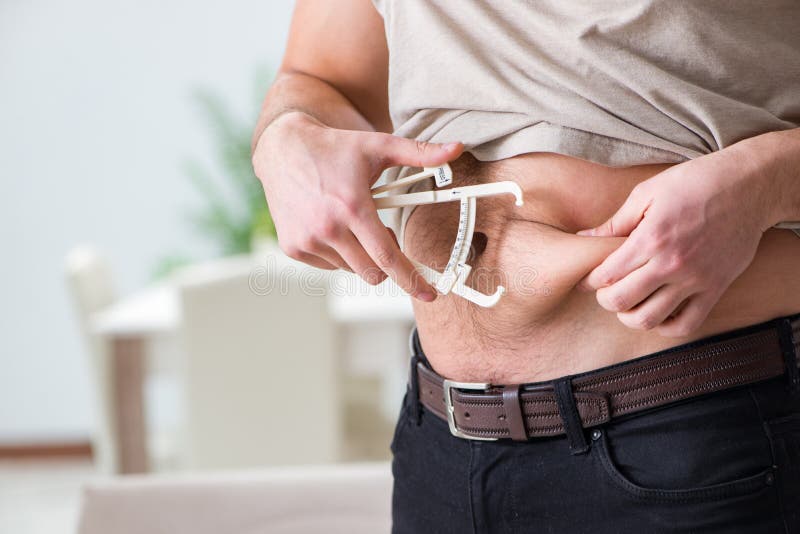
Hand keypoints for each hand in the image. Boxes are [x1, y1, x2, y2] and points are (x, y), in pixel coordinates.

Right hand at [252, 111, 463, 301]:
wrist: (282, 148)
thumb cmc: (333, 148)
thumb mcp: (379, 146)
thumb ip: (420, 153)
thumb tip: (456, 149)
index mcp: (352, 207)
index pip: (388, 257)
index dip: (412, 279)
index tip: (430, 294)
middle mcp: (328, 228)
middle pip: (372, 272)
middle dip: (385, 262)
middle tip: (381, 231)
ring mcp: (308, 241)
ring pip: (351, 269)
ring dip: (360, 254)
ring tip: (352, 222)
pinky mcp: (293, 247)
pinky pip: (329, 266)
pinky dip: (338, 253)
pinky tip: (331, 226)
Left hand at [576, 149, 771, 336]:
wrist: (748, 186)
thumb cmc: (694, 183)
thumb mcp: (647, 193)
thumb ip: (615, 222)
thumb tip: (583, 240)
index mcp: (651, 238)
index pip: (606, 275)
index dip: (589, 281)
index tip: (587, 279)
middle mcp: (671, 264)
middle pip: (621, 301)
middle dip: (605, 299)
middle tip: (605, 290)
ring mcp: (695, 280)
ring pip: (649, 319)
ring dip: (629, 316)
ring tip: (629, 302)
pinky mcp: (715, 289)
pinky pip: (687, 325)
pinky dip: (665, 328)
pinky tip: (657, 313)